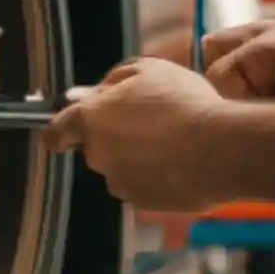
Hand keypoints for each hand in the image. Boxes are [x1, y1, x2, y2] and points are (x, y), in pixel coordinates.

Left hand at [42, 58, 226, 211]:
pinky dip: (159, 176)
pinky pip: (146, 186)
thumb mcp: (149, 70)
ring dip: (141, 156)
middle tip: (152, 120)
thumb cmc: (184, 104)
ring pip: (123, 168)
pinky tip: (184, 160)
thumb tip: (101, 91)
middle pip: (97, 147)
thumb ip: (116, 79)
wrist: (219, 149)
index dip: (59, 132)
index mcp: (91, 121)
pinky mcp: (145, 203)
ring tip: (175, 140)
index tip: (62, 134)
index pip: (55, 132)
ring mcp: (120, 183)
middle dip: (118, 136)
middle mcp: (98, 156)